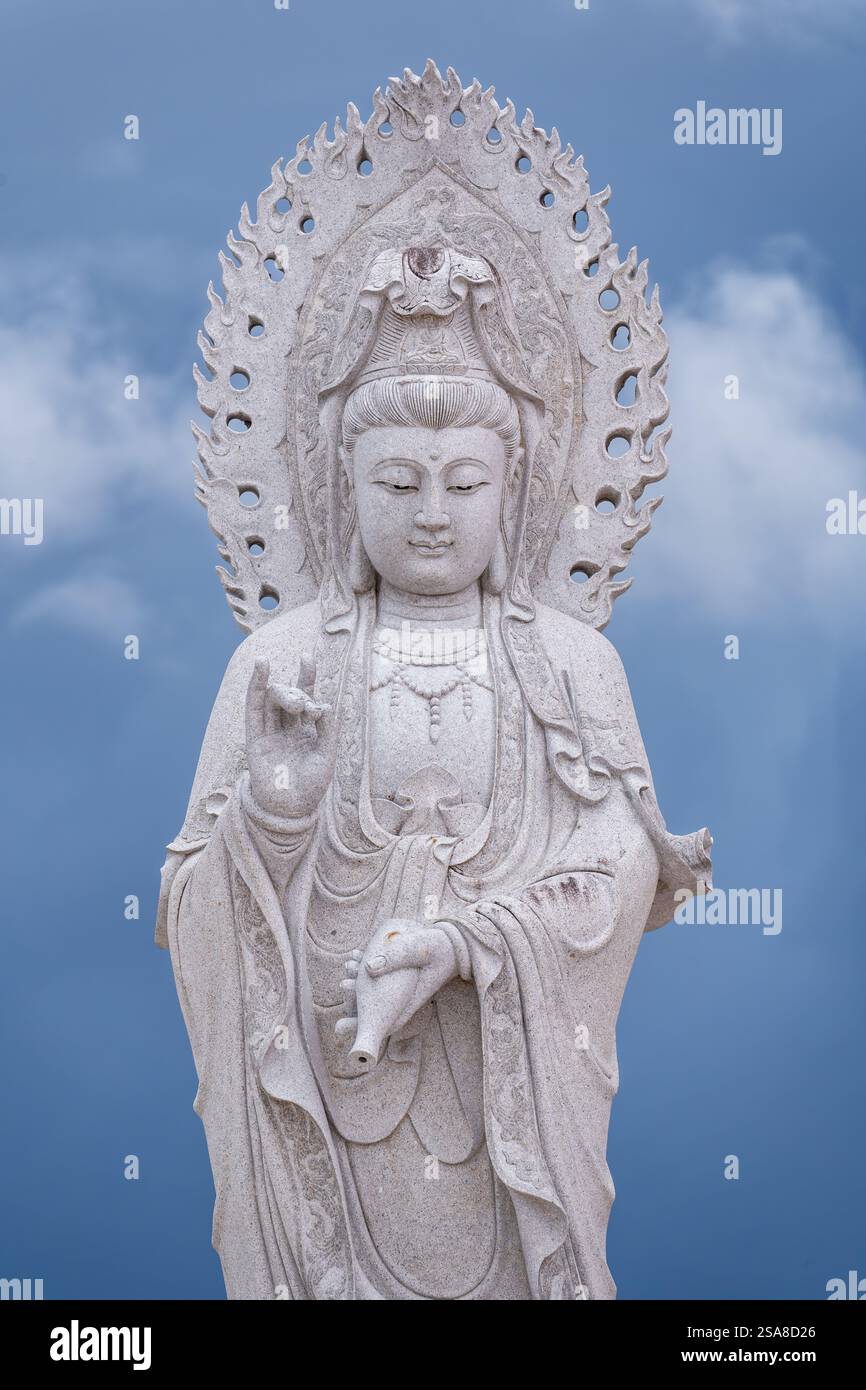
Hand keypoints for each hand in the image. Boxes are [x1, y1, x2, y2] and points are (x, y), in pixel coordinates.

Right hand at [244, 654, 335, 818]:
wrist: (292, 810)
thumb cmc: (312, 786)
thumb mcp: (327, 755)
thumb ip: (327, 729)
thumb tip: (324, 704)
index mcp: (306, 730)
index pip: (305, 696)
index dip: (306, 676)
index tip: (307, 656)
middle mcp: (287, 728)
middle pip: (289, 697)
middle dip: (298, 693)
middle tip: (306, 707)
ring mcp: (270, 733)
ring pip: (272, 700)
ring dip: (283, 692)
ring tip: (295, 701)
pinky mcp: (255, 739)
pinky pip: (254, 709)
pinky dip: (256, 687)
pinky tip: (261, 667)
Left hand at [336, 920, 461, 1071]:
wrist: (454, 943)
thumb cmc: (438, 948)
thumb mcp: (419, 948)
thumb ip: (396, 956)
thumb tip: (368, 967)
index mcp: (407, 1001)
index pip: (381, 1024)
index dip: (360, 1028)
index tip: (341, 1026)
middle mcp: (401, 998)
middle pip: (374, 1011)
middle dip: (353, 1002)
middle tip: (343, 985)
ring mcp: (400, 988)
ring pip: (373, 993)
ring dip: (358, 982)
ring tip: (349, 966)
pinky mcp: (399, 976)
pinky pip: (378, 978)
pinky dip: (365, 969)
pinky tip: (357, 956)